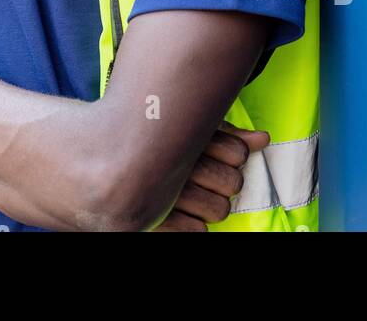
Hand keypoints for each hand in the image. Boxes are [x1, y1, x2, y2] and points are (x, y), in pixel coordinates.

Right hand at [151, 121, 270, 230]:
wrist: (103, 167)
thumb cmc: (156, 148)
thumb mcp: (189, 134)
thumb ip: (225, 135)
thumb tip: (263, 138)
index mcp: (182, 133)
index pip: (237, 151)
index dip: (235, 156)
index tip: (218, 154)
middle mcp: (173, 161)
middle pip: (232, 182)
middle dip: (226, 183)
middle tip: (207, 178)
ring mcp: (163, 193)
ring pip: (220, 210)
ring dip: (212, 206)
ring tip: (194, 196)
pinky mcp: (154, 220)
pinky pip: (198, 232)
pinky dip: (195, 226)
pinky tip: (182, 213)